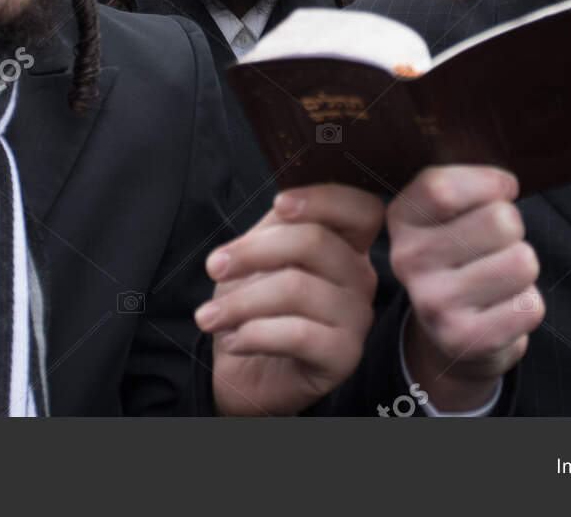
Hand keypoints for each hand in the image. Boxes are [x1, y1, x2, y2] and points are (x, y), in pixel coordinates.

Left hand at [197, 184, 382, 415]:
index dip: (324, 200)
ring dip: (239, 302)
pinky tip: (233, 341)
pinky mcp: (344, 357)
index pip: (362, 209)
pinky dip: (253, 334)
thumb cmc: (254, 307)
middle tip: (214, 268)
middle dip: (252, 252)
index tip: (278, 205)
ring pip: (297, 289)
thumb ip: (278, 224)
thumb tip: (282, 203)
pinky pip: (297, 334)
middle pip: (315, 242)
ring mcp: (358, 319)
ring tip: (209, 317)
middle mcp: (361, 278)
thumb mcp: (261, 254)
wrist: (243, 371)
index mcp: (347, 246)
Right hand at [388, 165, 542, 411]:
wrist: (448, 332)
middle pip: (501, 221)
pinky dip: (525, 304)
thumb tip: (505, 185)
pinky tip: (499, 307)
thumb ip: (466, 183)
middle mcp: (409, 261)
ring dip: (521, 267)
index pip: (442, 188)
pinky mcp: (464, 339)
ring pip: (522, 262)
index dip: (488, 183)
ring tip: (497, 275)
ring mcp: (434, 303)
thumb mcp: (447, 210)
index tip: (503, 189)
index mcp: (402, 218)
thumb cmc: (459, 252)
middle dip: (513, 228)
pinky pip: (530, 306)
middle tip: (494, 245)